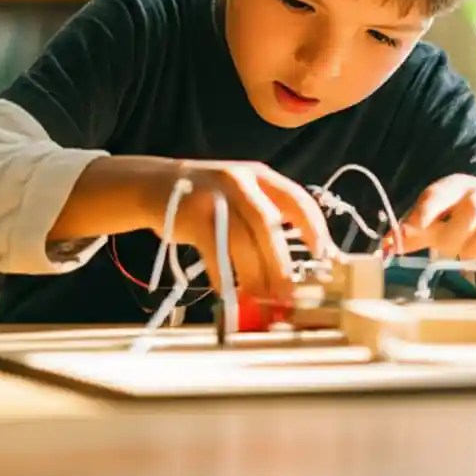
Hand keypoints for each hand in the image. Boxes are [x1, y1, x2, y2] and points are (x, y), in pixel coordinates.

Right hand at [144, 160, 334, 301]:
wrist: (152, 184)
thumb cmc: (205, 197)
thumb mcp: (239, 192)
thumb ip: (265, 215)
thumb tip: (289, 264)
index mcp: (259, 175)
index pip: (297, 199)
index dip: (314, 229)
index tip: (323, 256)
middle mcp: (239, 180)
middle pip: (268, 226)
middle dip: (280, 264)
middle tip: (288, 294)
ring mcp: (213, 196)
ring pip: (241, 242)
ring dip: (254, 276)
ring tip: (261, 300)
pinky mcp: (191, 215)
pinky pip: (213, 252)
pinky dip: (223, 278)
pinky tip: (229, 293)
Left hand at [387, 174, 475, 273]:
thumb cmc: (474, 220)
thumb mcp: (443, 219)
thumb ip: (415, 231)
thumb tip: (387, 246)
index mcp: (459, 187)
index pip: (438, 194)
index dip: (422, 214)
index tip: (406, 236)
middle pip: (470, 213)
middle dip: (454, 239)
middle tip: (451, 248)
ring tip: (474, 251)